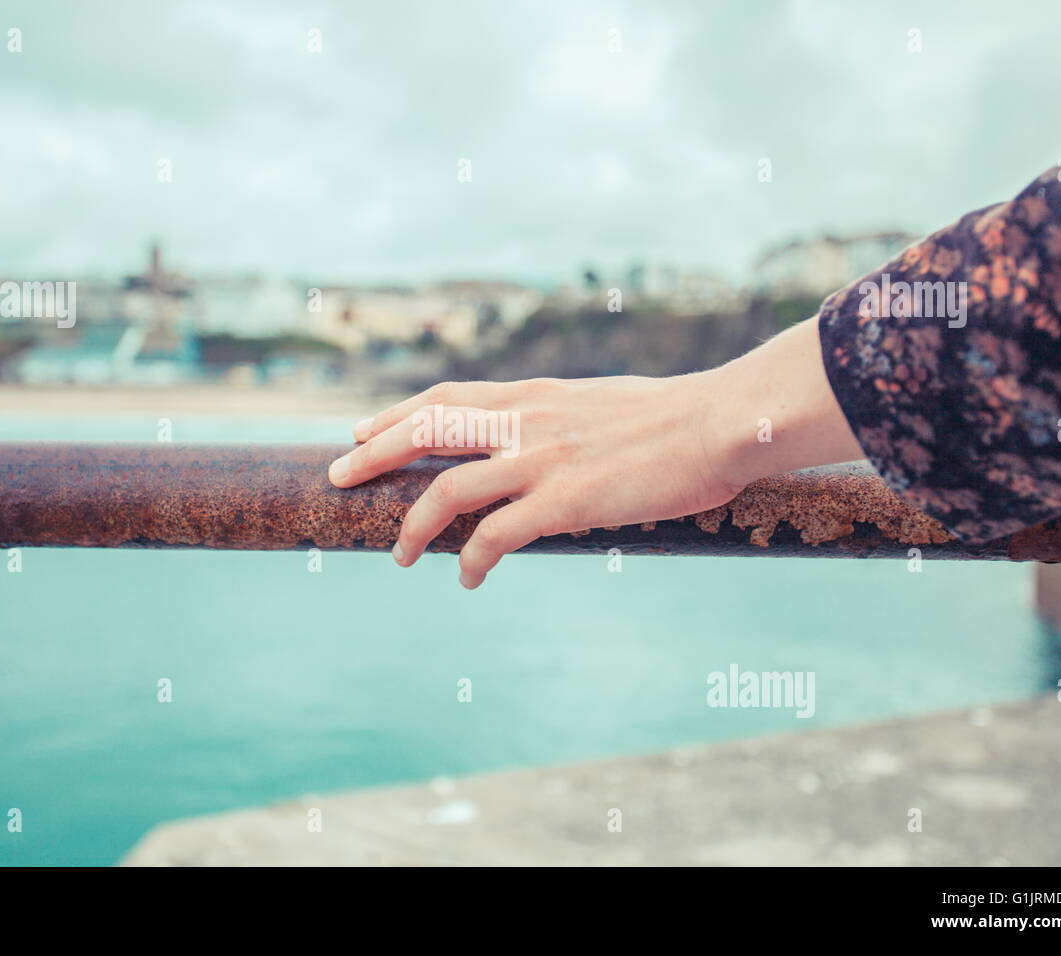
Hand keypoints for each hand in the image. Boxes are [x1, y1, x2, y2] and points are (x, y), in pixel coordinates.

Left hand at [327, 316, 864, 588]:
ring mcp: (542, 459)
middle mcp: (528, 420)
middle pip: (426, 429)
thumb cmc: (677, 418)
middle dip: (373, 453)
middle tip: (336, 476)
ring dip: (413, 524)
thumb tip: (548, 446)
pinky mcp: (566, 500)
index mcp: (536, 395)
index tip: (363, 429)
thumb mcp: (603, 404)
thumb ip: (563, 421)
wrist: (723, 421)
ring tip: (399, 554)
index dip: (397, 413)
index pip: (447, 397)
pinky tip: (469, 578)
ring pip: (447, 489)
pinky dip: (473, 559)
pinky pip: (497, 536)